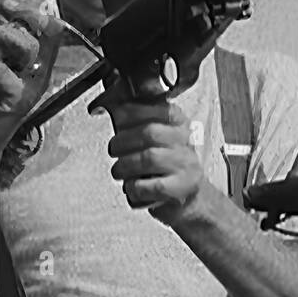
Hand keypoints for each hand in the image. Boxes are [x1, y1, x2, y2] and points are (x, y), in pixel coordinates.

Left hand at [0, 0, 63, 163]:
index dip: (32, 11)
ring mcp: (30, 87)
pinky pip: (1, 71)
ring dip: (1, 34)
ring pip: (28, 48)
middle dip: (19, 16)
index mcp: (38, 64)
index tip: (8, 2)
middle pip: (45, 33)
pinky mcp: (15, 99)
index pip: (50, 30)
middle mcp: (39, 74)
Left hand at [105, 98, 204, 224]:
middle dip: (122, 142)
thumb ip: (136, 117)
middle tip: (114, 150)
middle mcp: (185, 141)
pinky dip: (134, 187)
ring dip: (125, 166)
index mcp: (178, 122)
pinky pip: (151, 186)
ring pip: (149, 159)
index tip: (118, 118)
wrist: (187, 196)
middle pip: (149, 133)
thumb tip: (110, 101)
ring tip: (119, 171)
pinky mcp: (181, 189)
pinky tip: (132, 186)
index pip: (157, 108)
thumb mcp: (155, 134)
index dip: (131, 112)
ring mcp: (185, 165)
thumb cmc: (164, 162)